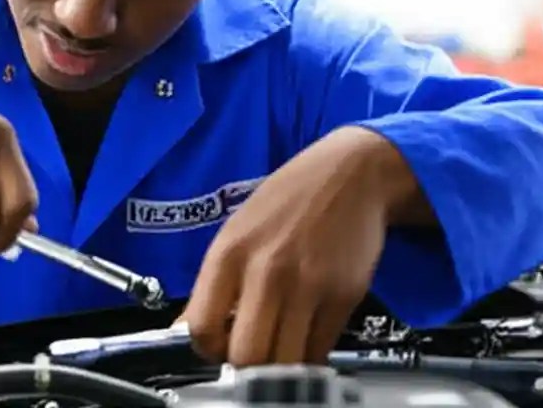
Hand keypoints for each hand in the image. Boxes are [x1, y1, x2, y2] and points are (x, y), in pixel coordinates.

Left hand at [181, 126, 423, 366]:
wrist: (350, 174)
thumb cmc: (290, 199)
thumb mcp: (237, 229)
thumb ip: (217, 281)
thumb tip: (192, 329)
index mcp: (229, 252)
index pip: (201, 326)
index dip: (206, 349)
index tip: (217, 349)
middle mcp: (265, 270)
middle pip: (246, 356)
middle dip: (245, 367)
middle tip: (251, 356)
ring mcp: (307, 285)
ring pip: (285, 363)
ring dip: (279, 367)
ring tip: (279, 349)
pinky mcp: (343, 296)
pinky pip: (320, 350)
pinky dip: (310, 354)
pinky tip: (305, 336)